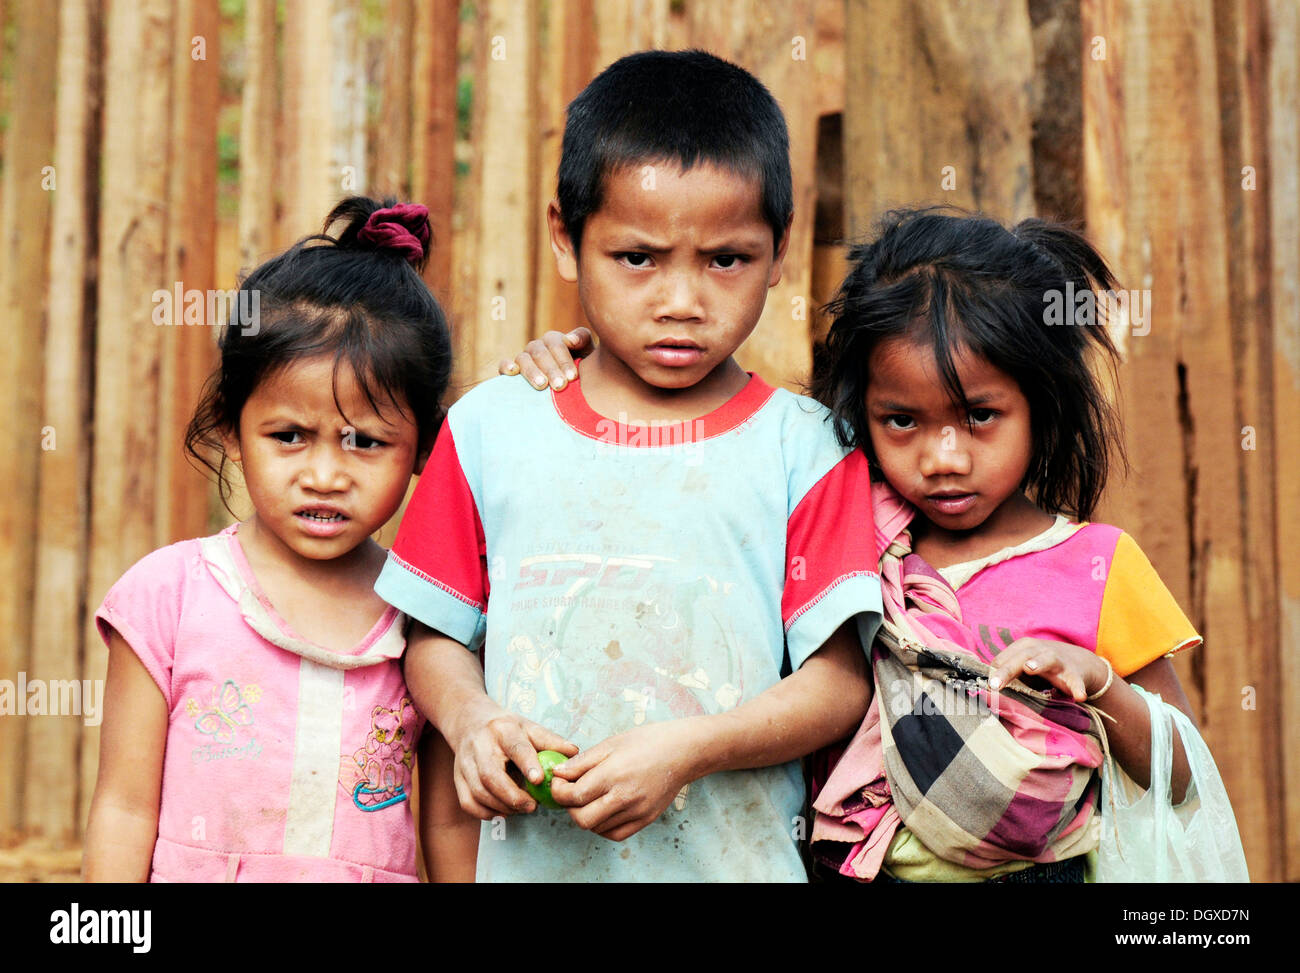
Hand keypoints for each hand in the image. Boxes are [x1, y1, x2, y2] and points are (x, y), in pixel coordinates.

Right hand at [446, 695, 578, 818]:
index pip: (515, 747)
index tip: (539, 780)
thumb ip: (550, 741)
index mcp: (502, 729)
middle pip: (491, 775)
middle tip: (532, 807)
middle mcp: (480, 745)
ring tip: (521, 808)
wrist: (469, 721)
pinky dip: (485, 812)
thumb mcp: (529, 727)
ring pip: (478, 791)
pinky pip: (468, 802)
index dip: (527, 763)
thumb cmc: (506, 728)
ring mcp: (465, 762)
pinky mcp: (457, 777)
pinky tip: (502, 811)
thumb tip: (574, 753)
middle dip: (512, 796)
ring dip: (501, 806)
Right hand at [497, 328, 593, 389]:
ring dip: (532, 372)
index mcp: (554, 340)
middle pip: (540, 353)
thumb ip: (582, 339)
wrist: (575, 387)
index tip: (573, 377)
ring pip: (523, 359)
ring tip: (542, 385)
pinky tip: (513, 372)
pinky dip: (506, 366)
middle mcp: (537, 347)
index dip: (564, 360)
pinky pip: (504, 365)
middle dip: (551, 370)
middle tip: (561, 385)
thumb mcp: (587, 352)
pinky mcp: (511, 370)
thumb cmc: (582, 368)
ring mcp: (523, 358)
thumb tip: (568, 339)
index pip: (556, 344)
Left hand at [548, 720, 697, 841]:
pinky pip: (615, 834)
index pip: (573, 796)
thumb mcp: (611, 743)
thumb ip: (582, 762)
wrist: (682, 751)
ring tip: (589, 798)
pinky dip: (603, 826)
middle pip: (582, 819)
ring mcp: (636, 811)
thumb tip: (558, 774)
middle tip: (570, 793)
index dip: (558, 791)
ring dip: (585, 816)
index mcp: (613, 774)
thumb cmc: (646, 742)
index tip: (558, 782)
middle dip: (569, 807)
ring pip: (596, 828)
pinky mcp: (645, 819)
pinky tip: (603, 809)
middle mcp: (624, 797)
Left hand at [987, 637, 1111, 702]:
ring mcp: (1058, 661)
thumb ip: (1005, 670)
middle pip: (1020, 658)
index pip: (1003, 660)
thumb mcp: (1023, 663)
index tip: (984, 688)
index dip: (993, 674)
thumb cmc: (1042, 663)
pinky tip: (1078, 696)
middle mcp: (1039, 651)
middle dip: (1006, 670)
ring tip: (1030, 668)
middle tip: (994, 684)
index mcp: (1023, 648)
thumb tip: (982, 684)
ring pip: (1047, 660)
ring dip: (1038, 663)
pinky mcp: (1074, 674)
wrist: (1079, 661)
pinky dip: (1077, 688)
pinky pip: (1076, 681)